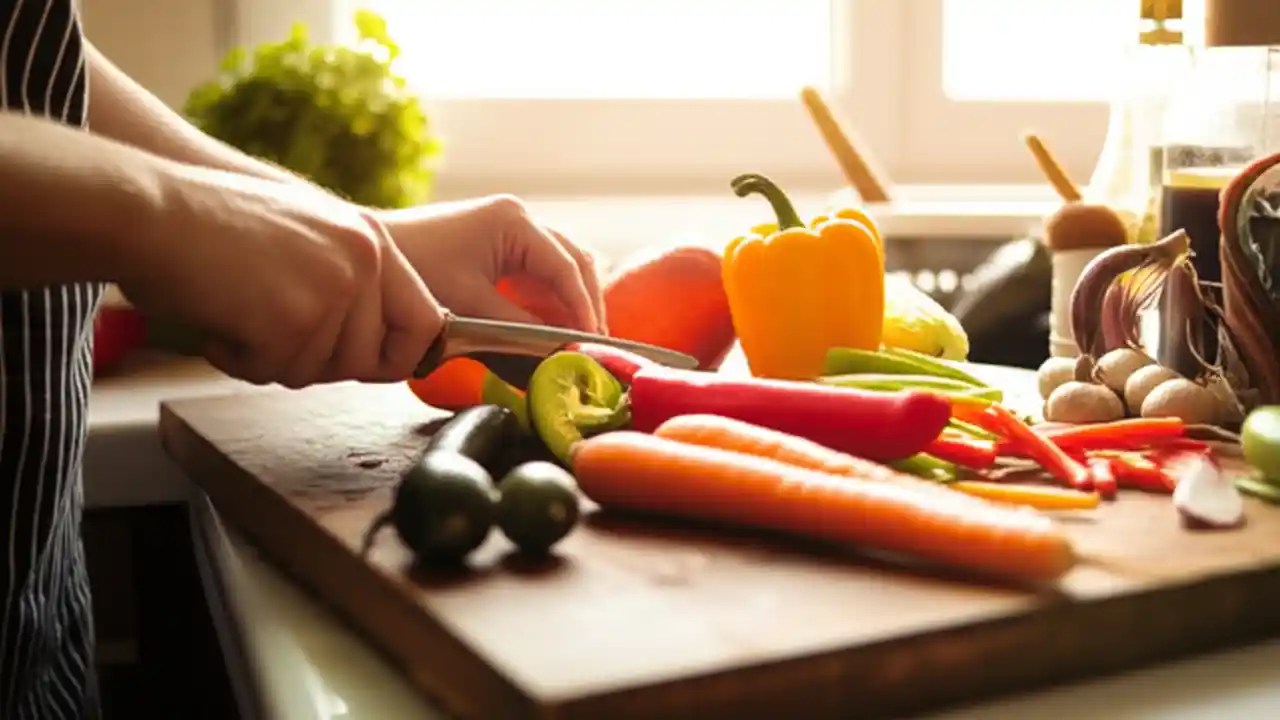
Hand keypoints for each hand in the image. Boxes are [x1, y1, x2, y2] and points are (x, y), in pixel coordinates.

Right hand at [122, 165, 443, 386]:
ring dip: (272, 358)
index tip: (367, 365)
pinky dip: (238, 358)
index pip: (427, 321)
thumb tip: (380, 341)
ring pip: (319, 370)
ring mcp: (334, 290)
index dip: (398, 356)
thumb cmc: (210, 222)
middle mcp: (364, 262)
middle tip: (270, 331)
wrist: (149, 209)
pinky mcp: (295, 320)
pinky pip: (274, 371)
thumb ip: (351, 279)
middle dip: (318, 362)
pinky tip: (219, 317)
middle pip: (369, 360)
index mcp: (371, 239)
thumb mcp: (307, 233)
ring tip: (238, 310)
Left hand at [379, 195, 605, 333]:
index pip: (567, 268)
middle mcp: (519, 217)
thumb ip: (521, 331)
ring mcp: (508, 229)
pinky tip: (551, 328)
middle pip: (574, 261)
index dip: (584, 308)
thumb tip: (559, 356)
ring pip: (561, 266)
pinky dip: (550, 299)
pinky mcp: (497, 245)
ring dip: (571, 301)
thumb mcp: (471, 308)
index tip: (593, 343)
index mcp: (514, 222)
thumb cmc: (414, 275)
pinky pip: (539, 272)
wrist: (368, 261)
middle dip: (586, 303)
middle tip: (593, 346)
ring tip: (576, 340)